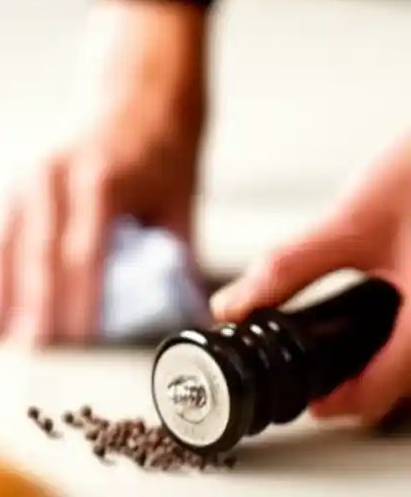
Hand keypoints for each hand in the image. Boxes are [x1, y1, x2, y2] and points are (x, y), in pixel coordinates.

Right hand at [0, 0, 208, 345]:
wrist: (134, 95)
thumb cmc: (158, 152)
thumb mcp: (180, 200)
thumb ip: (174, 257)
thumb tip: (186, 315)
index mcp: (99, 179)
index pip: (83, 251)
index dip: (76, 298)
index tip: (75, 340)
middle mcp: (51, 176)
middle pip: (33, 251)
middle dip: (27, 306)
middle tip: (25, 351)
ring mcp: (21, 179)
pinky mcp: (4, 185)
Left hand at [212, 132, 410, 424]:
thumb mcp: (348, 224)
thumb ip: (288, 268)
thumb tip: (235, 306)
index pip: (381, 392)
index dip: (336, 404)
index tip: (308, 403)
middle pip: (402, 380)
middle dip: (358, 382)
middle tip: (316, 374)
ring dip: (380, 357)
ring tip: (336, 343)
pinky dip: (399, 332)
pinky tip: (375, 311)